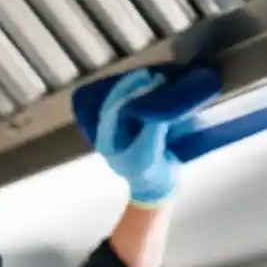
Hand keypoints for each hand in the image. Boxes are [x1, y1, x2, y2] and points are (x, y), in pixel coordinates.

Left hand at [94, 69, 193, 205]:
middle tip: (149, 74)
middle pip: (117, 101)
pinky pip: (138, 110)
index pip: (113, 108)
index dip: (128, 92)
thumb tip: (156, 104)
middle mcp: (112, 131)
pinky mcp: (137, 130)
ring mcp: (124, 130)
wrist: (158, 192)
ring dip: (138, 90)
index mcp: (108, 138)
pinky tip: (157, 88)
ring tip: (154, 77)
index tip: (147, 80)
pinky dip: (146, 99)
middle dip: (131, 86)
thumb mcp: (150, 154)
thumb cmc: (150, 175)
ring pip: (126, 103)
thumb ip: (152, 130)